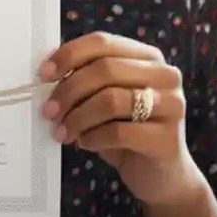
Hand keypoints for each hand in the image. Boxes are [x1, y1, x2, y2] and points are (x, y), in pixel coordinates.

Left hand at [40, 32, 210, 210]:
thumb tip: (47, 72)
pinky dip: (93, 137)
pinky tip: (85, 143)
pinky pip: (118, 132)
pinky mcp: (168, 138)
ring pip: (110, 100)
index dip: (69, 55)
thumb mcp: (104, 98)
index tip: (44, 74)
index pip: (102, 42)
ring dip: (77, 117)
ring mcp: (172, 106)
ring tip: (63, 132)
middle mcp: (165, 75)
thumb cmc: (125, 131)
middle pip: (105, 69)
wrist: (160, 175)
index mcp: (147, 57)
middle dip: (69, 90)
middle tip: (49, 111)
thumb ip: (84, 80)